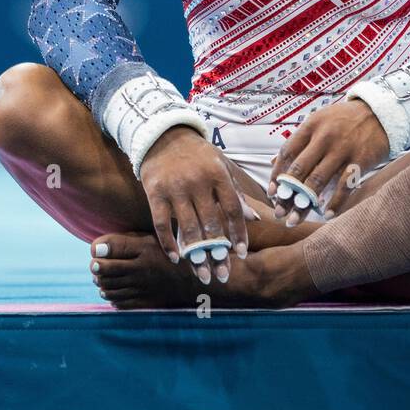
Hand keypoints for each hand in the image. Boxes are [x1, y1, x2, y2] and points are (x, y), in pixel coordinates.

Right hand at [139, 126, 251, 284]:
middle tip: (222, 275)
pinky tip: (176, 258)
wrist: (162, 134)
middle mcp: (197, 181)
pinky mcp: (154, 192)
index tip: (240, 255)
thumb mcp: (220, 165)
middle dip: (218, 253)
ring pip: (187, 229)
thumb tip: (255, 219)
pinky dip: (168, 243)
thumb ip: (235, 193)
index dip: (238, 234)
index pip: (232, 209)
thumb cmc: (197, 154)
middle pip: (211, 224)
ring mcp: (174, 187)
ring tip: (203, 274)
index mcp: (217, 173)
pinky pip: (161, 224)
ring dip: (196, 256)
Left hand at [268, 99, 388, 225]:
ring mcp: (342, 148)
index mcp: (311, 125)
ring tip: (295, 219)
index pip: (287, 152)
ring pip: (318, 180)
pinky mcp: (360, 159)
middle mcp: (324, 136)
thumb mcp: (320, 121)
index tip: (272, 192)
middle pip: (300, 170)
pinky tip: (326, 215)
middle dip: (287, 194)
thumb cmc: (345, 120)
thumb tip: (272, 163)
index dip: (277, 174)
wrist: (380, 113)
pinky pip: (344, 186)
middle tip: (280, 213)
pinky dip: (334, 203)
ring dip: (305, 203)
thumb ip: (299, 141)